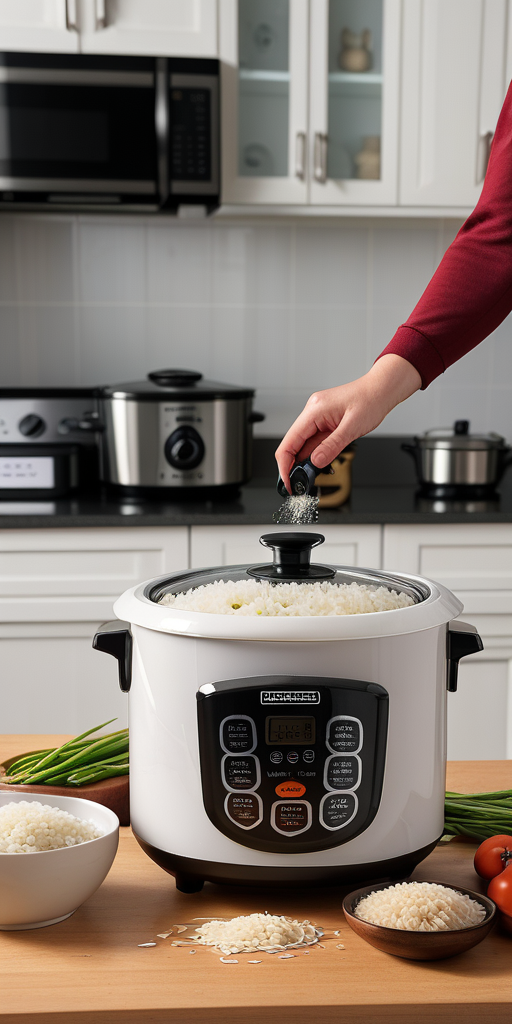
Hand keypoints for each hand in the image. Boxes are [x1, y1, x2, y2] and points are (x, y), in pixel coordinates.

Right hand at [275, 355, 421, 492]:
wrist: (382, 390)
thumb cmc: (371, 400)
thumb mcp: (352, 428)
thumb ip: (331, 446)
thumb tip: (315, 462)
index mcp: (314, 410)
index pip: (289, 441)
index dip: (285, 464)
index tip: (289, 481)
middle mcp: (312, 412)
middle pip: (293, 444)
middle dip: (294, 465)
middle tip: (301, 483)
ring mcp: (318, 416)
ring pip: (304, 444)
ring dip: (306, 461)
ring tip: (312, 476)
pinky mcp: (324, 421)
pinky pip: (314, 440)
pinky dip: (315, 454)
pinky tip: (319, 463)